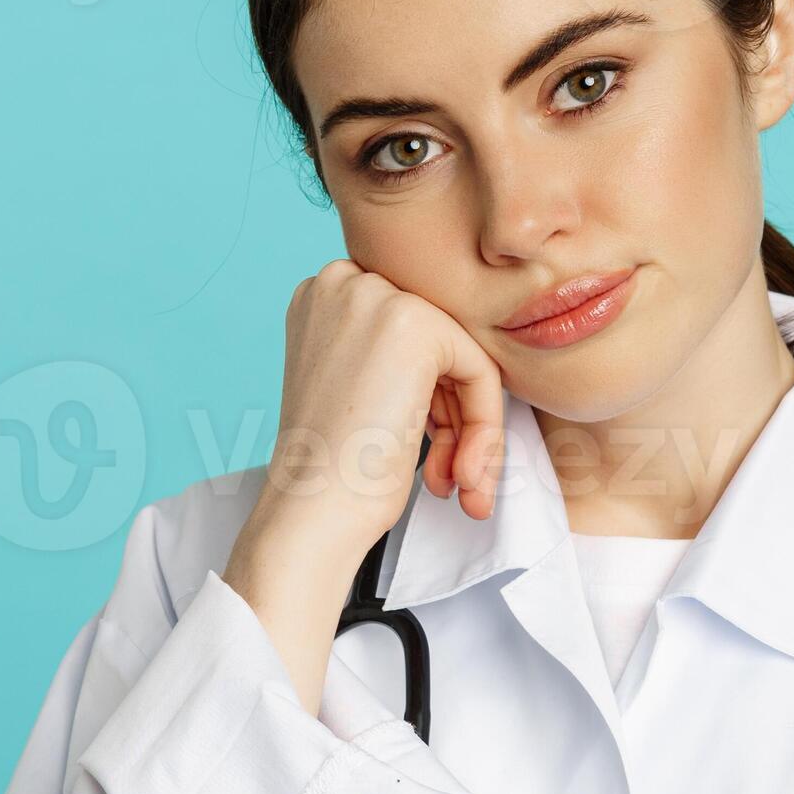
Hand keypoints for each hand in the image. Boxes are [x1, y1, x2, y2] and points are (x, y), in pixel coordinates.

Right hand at [227, 261, 503, 711]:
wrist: (311, 510)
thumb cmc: (330, 470)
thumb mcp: (356, 389)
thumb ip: (395, 357)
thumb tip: (461, 358)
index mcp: (321, 296)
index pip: (410, 333)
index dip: (430, 398)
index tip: (430, 453)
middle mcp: (341, 283)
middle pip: (439, 340)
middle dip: (452, 415)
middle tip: (452, 477)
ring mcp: (375, 296)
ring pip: (463, 357)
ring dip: (470, 431)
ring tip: (459, 485)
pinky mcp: (414, 323)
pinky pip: (479, 371)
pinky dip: (482, 426)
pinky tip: (461, 473)